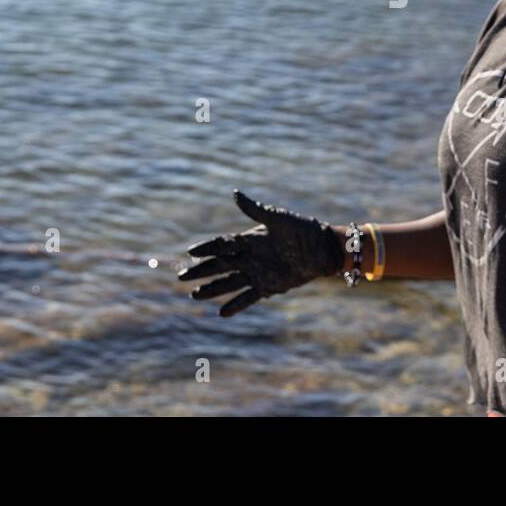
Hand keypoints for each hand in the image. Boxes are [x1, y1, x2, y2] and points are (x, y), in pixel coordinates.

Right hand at [177, 189, 344, 316]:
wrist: (323, 249)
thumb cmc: (302, 229)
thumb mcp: (277, 218)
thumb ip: (254, 210)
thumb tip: (234, 193)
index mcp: (250, 239)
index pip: (222, 244)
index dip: (206, 248)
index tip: (190, 251)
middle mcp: (250, 257)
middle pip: (220, 265)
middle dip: (201, 271)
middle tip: (181, 276)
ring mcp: (258, 273)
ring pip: (229, 283)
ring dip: (212, 289)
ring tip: (194, 295)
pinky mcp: (269, 286)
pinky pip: (248, 297)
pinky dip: (236, 305)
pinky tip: (222, 312)